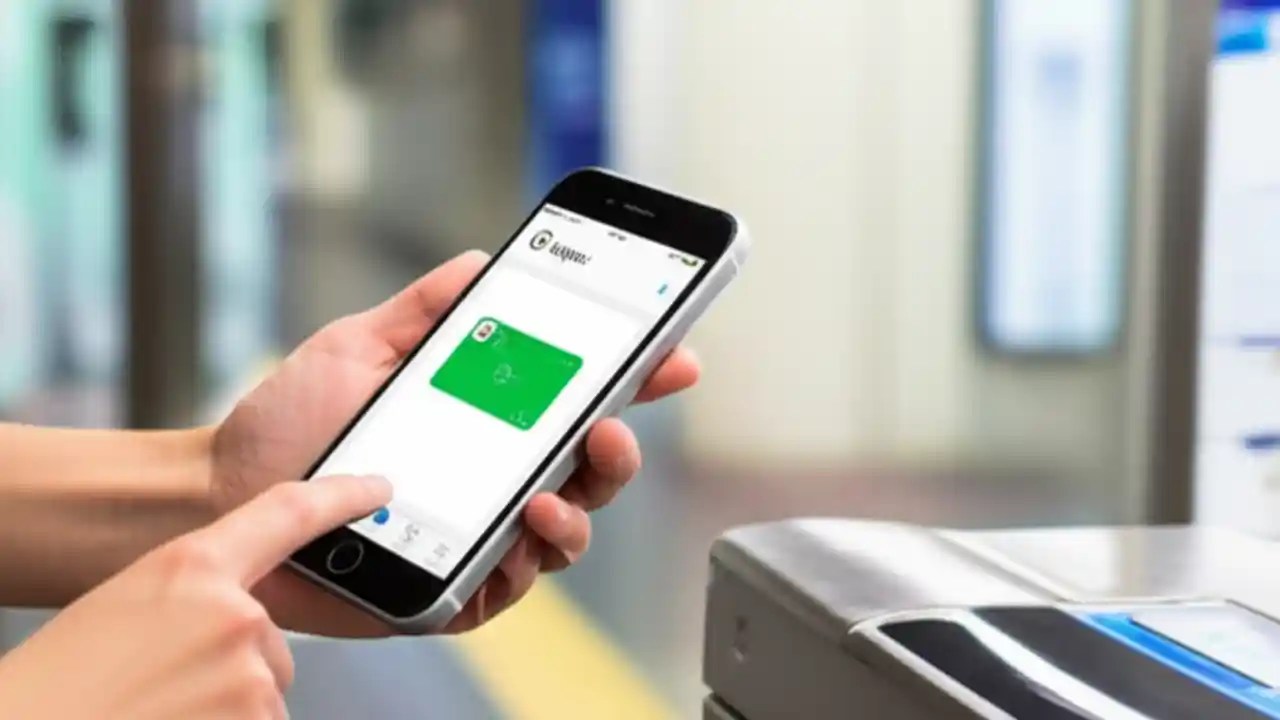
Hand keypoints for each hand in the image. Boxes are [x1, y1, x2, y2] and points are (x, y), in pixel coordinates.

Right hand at [0, 476, 389, 719]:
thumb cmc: (67, 676)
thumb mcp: (126, 609)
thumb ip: (195, 599)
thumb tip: (245, 619)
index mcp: (191, 567)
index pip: (286, 513)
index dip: (340, 496)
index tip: (378, 488)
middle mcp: (235, 614)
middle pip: (269, 638)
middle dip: (232, 662)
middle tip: (164, 680)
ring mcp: (251, 674)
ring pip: (264, 689)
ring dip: (225, 705)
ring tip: (158, 706)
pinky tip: (175, 719)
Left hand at [210, 251, 699, 634]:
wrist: (222, 495)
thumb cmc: (289, 424)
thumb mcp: (358, 348)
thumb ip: (423, 310)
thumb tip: (479, 262)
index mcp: (489, 417)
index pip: (575, 397)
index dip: (632, 379)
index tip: (672, 355)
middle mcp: (497, 475)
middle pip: (588, 470)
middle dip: (617, 450)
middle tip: (608, 427)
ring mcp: (481, 533)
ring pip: (566, 530)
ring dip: (579, 511)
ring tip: (552, 494)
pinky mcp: (455, 587)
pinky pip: (514, 583)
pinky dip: (528, 560)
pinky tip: (518, 534)